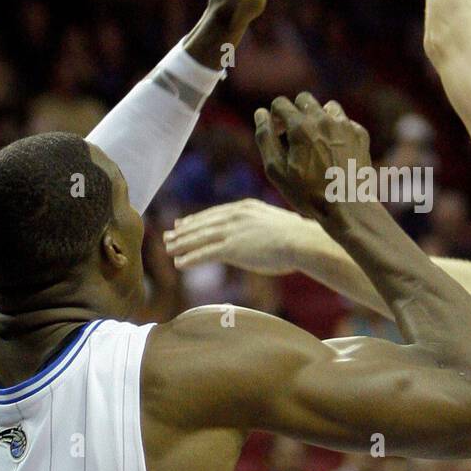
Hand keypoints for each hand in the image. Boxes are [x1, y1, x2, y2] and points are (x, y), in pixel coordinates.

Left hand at [164, 197, 305, 274]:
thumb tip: (269, 233)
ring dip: (182, 244)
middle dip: (184, 231)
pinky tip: (179, 263)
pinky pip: (205, 253)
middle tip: (168, 236)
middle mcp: (235, 216)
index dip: (197, 219)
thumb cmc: (299, 237)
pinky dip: (190, 258)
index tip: (183, 223)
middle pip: (203, 223)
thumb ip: (265, 226)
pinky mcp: (232, 248)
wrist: (302, 241)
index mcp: (246, 207)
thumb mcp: (278, 224)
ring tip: (168, 250)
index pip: (215, 213)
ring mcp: (232, 231)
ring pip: (200, 238)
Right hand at [253, 93, 372, 222]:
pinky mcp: (360, 134)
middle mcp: (324, 119)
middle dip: (296, 112)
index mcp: (300, 127)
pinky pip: (345, 122)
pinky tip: (335, 150)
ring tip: (316, 140)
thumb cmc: (308, 193)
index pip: (280, 102)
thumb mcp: (276, 170)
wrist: (348, 208)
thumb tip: (260, 113)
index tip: (278, 132)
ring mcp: (345, 125)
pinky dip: (337, 130)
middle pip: (304, 99)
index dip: (275, 116)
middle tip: (295, 134)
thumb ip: (265, 138)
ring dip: (319, 118)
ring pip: (327, 107)